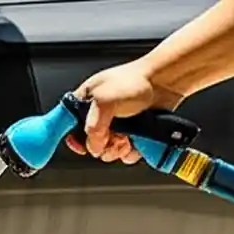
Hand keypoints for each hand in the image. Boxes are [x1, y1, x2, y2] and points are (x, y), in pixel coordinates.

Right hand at [65, 62, 183, 163]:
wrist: (166, 81)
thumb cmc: (136, 80)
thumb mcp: (104, 100)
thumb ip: (93, 126)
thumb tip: (93, 146)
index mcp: (85, 102)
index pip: (68, 126)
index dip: (73, 139)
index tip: (81, 146)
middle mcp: (100, 115)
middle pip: (90, 143)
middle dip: (101, 146)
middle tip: (111, 139)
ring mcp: (117, 125)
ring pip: (109, 150)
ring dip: (118, 149)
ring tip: (127, 139)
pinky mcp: (134, 133)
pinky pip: (127, 152)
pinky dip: (132, 151)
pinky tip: (137, 140)